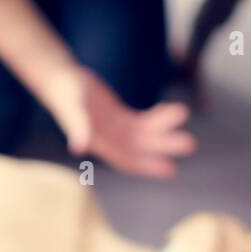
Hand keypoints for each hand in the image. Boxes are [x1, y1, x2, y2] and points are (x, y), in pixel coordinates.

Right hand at [39, 65, 195, 178]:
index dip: (149, 166)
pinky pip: (142, 121)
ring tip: (183, 114)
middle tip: (189, 143)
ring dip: (165, 129)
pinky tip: (170, 111)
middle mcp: (110, 140)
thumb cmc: (65, 94)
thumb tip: (78, 147)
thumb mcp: (72, 109)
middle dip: (165, 146)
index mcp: (100, 144)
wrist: (61, 81)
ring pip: (146, 134)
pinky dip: (156, 117)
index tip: (170, 170)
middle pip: (142, 148)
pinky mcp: (119, 116)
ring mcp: (116, 129)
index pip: (128, 160)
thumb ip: (77, 127)